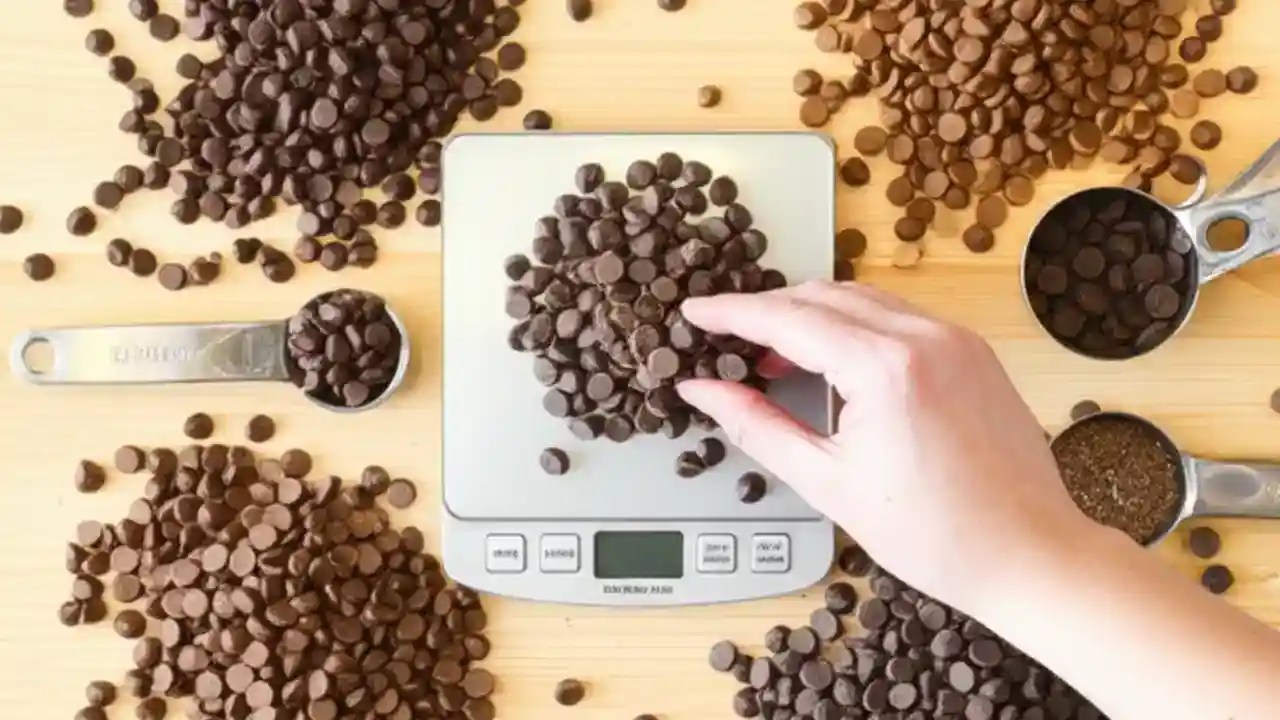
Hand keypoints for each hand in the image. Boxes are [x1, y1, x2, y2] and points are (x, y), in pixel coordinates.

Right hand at [678, 281, 1091, 612]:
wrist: (1028, 554)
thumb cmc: (939, 534)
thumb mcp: (828, 482)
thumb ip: (758, 426)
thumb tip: (704, 392)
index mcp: (885, 367)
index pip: (786, 319)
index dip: (731, 313)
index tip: (694, 314)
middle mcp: (925, 337)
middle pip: (821, 297)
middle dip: (767, 312)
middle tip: (726, 339)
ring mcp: (956, 340)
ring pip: (861, 299)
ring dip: (810, 316)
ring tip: (774, 358)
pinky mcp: (973, 352)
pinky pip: (899, 317)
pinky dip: (855, 326)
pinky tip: (833, 361)